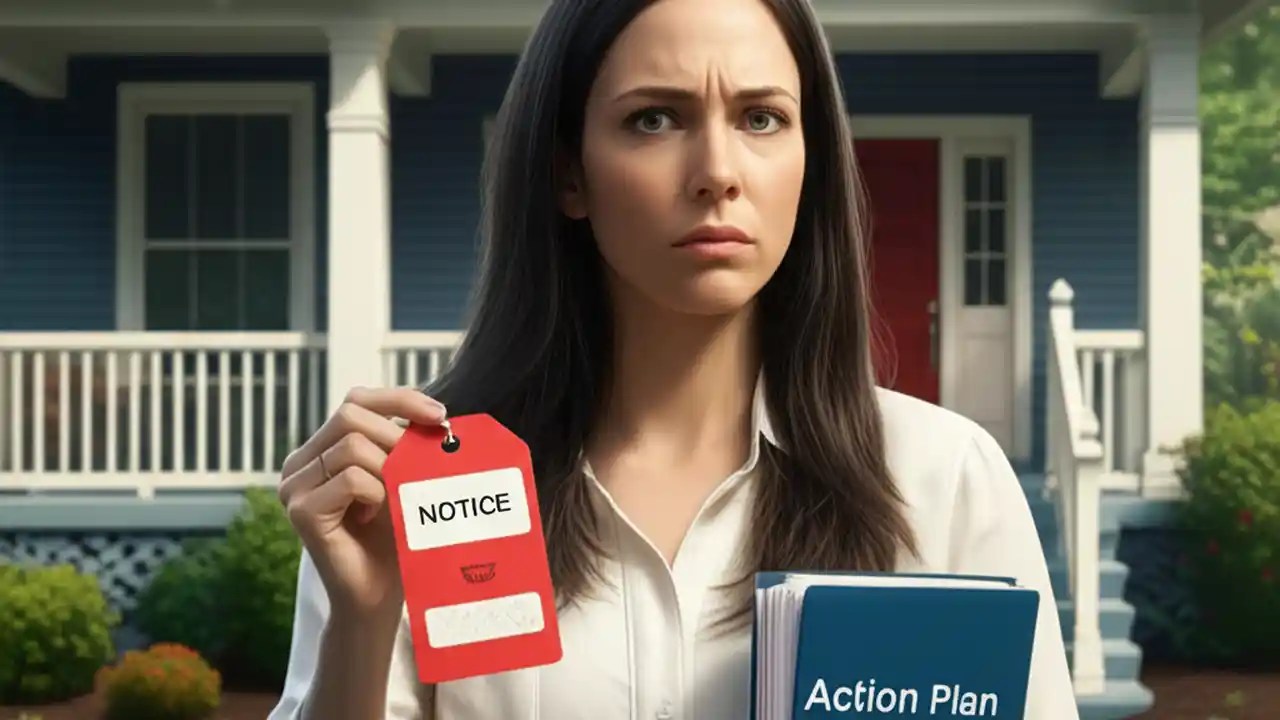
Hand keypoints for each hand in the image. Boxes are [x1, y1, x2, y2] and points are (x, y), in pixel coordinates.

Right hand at [277, 386, 446, 617]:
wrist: (378, 595)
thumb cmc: (393, 537)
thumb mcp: (402, 479)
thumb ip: (405, 445)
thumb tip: (436, 414)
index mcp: (320, 449)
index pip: (356, 400)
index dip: (398, 399)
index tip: (440, 416)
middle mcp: (300, 463)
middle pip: (350, 414)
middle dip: (395, 435)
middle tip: (421, 465)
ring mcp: (294, 486)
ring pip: (353, 446)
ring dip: (390, 469)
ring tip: (395, 500)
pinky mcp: (301, 510)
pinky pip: (351, 479)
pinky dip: (378, 493)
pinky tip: (376, 517)